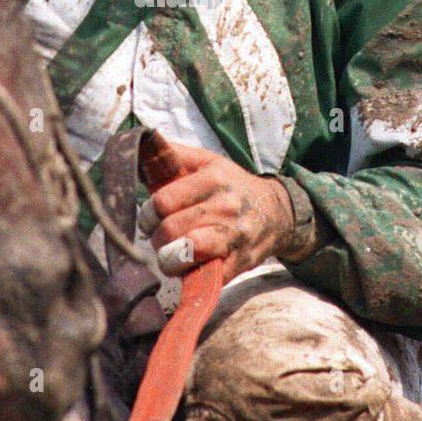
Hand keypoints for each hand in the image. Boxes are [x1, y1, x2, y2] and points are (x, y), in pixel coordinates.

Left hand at [138, 132, 294, 287]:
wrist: (277, 212)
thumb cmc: (232, 186)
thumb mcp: (208, 162)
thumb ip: (175, 154)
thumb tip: (144, 142)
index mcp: (214, 179)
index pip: (163, 202)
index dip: (149, 214)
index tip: (152, 217)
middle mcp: (226, 207)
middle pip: (170, 230)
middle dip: (158, 238)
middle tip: (162, 237)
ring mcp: (235, 237)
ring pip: (184, 254)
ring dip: (170, 260)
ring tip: (172, 254)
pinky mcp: (240, 263)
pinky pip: (204, 277)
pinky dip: (190, 277)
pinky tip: (191, 267)